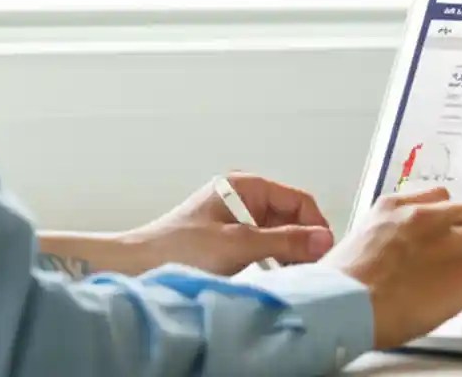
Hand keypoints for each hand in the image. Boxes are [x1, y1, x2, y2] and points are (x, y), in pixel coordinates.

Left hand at [126, 173, 335, 274]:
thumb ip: (284, 241)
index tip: (323, 251)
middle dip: (302, 241)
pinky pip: (263, 245)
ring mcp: (235, 217)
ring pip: (278, 233)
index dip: (315, 225)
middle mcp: (242, 197)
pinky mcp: (228, 238)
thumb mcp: (239, 245)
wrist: (138, 266)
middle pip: (290, 216)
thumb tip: (322, 239)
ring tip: (292, 274)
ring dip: (287, 253)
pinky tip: (273, 276)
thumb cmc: (177, 249)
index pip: (298, 199)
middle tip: (310, 268)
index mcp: (245, 186)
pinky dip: (272, 259)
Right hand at [321, 187, 461, 349]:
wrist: (341, 303)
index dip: (452, 226)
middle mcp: (427, 217)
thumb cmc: (338, 288)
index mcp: (395, 208)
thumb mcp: (354, 247)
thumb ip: (381, 243)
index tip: (450, 245)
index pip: (441, 199)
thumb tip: (392, 264)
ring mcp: (451, 240)